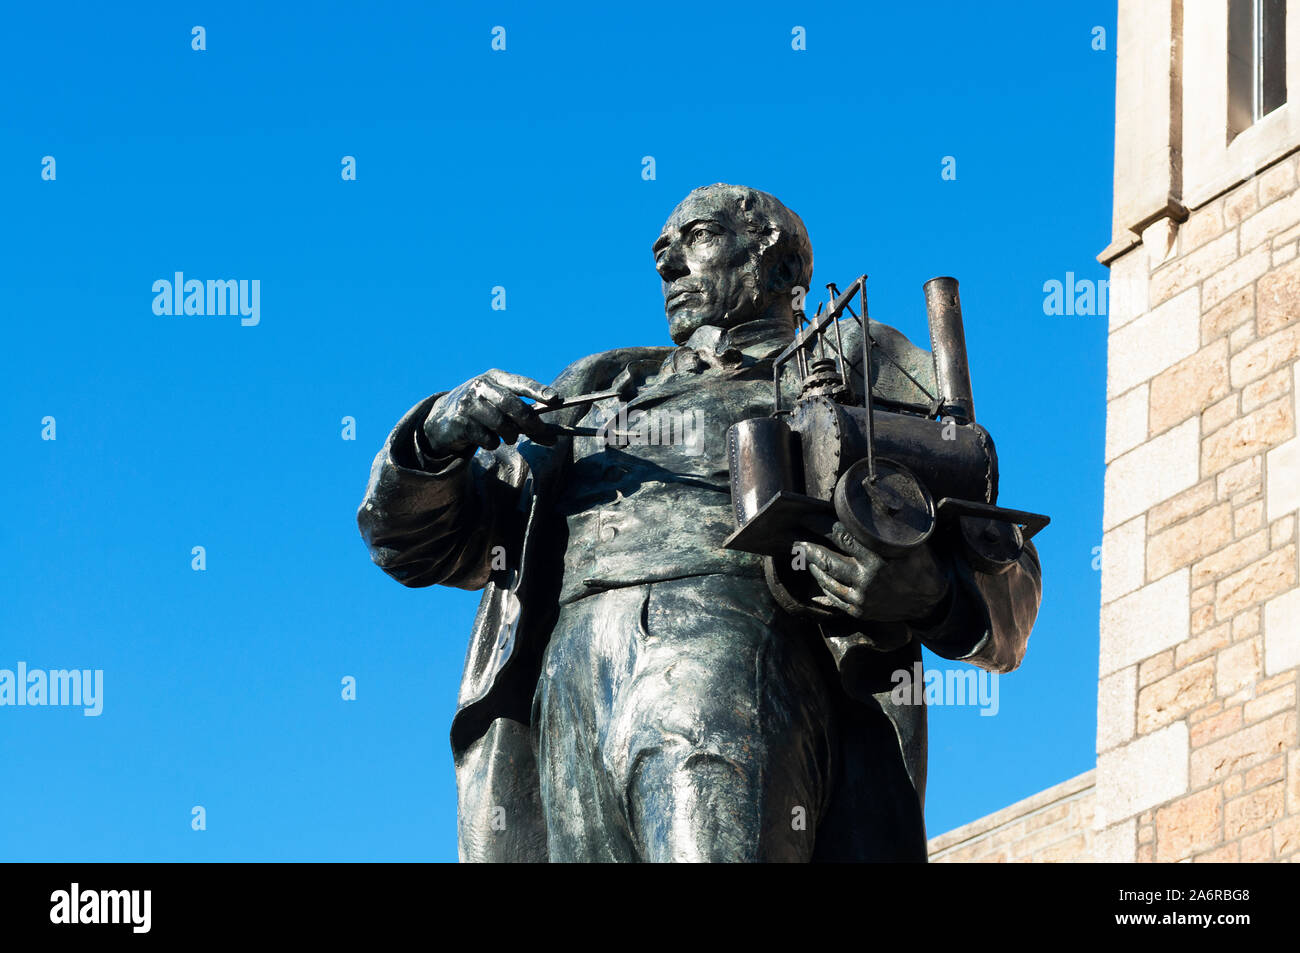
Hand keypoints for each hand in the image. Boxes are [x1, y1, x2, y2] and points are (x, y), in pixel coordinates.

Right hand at [422, 369, 559, 455]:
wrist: (443, 418)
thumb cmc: (482, 410)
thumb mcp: (499, 404)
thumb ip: (524, 415)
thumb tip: (553, 438)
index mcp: (494, 377)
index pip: (520, 382)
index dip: (538, 390)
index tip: (555, 399)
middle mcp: (480, 386)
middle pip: (511, 404)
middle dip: (529, 420)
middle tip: (540, 431)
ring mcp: (468, 403)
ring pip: (500, 423)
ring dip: (511, 435)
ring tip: (510, 438)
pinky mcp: (459, 422)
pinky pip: (487, 438)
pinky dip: (493, 443)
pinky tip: (488, 440)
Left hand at [796, 521, 950, 623]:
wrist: (931, 602)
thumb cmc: (919, 564)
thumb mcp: (909, 541)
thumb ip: (886, 526)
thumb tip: (865, 501)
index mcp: (878, 557)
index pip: (841, 535)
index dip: (820, 524)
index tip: (807, 516)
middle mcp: (867, 579)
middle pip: (828, 559)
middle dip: (808, 546)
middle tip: (795, 537)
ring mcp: (862, 598)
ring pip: (827, 579)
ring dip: (812, 565)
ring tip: (803, 553)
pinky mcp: (859, 610)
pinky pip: (833, 596)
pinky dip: (822, 585)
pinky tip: (817, 574)